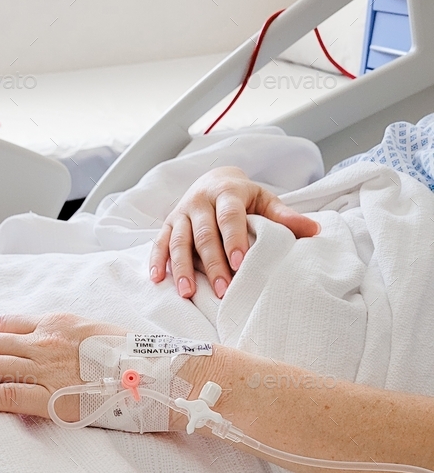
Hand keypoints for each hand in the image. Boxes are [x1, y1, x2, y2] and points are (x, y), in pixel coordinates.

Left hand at [0, 312, 126, 418]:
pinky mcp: (51, 397)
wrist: (159, 373)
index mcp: (56, 324)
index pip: (3, 325)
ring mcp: (45, 367)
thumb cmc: (137, 357)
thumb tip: (55, 346)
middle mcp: (45, 341)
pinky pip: (4, 393)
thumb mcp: (99, 334)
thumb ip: (70, 338)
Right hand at [149, 166, 320, 299]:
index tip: (240, 264)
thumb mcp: (265, 200)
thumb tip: (314, 230)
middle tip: (222, 291)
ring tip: (187, 292)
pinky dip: (157, 261)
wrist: (214, 180)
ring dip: (182, 268)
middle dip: (212, 264)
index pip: (229, 217)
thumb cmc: (244, 198)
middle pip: (204, 235)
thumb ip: (284, 216)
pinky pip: (160, 243)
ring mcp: (181, 213)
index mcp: (227, 193)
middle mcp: (200, 201)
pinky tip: (158, 279)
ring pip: (179, 241)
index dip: (234, 240)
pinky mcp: (168, 224)